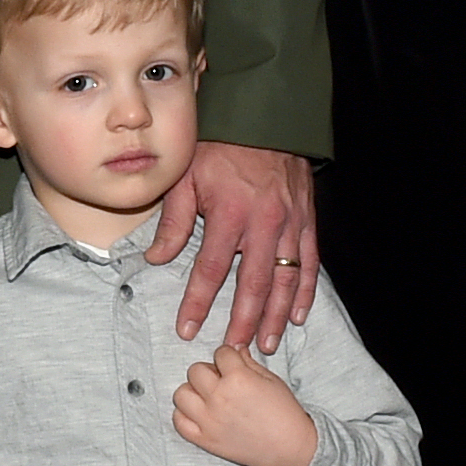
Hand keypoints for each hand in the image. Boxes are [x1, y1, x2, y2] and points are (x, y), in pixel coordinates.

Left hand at [150, 141, 318, 351]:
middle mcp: (265, 222)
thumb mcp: (186, 177)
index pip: (211, 269)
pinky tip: (297, 315)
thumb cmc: (218, 145)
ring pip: (284, 279)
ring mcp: (290, 222)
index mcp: (231, 213)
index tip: (187, 329)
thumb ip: (174, 221)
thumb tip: (156, 259)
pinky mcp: (306, 219)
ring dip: (275, 315)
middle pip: (253, 283)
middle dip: (242, 321)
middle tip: (232, 350)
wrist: (263, 116)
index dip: (198, 303)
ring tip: (264, 344)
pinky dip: (304, 291)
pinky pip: (309, 262)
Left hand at [172, 341, 317, 465]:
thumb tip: (235, 350)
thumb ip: (249, 363)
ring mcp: (208, 419)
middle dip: (209, 372)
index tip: (233, 365)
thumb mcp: (272, 381)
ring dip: (193, 392)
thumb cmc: (285, 414)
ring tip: (208, 398)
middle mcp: (219, 397)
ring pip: (181, 394)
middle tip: (221, 381)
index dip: (228, 357)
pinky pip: (178, 421)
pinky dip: (185, 416)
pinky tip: (200, 414)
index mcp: (238, 379)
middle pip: (195, 370)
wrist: (289, 449)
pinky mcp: (204, 439)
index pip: (220, 353)